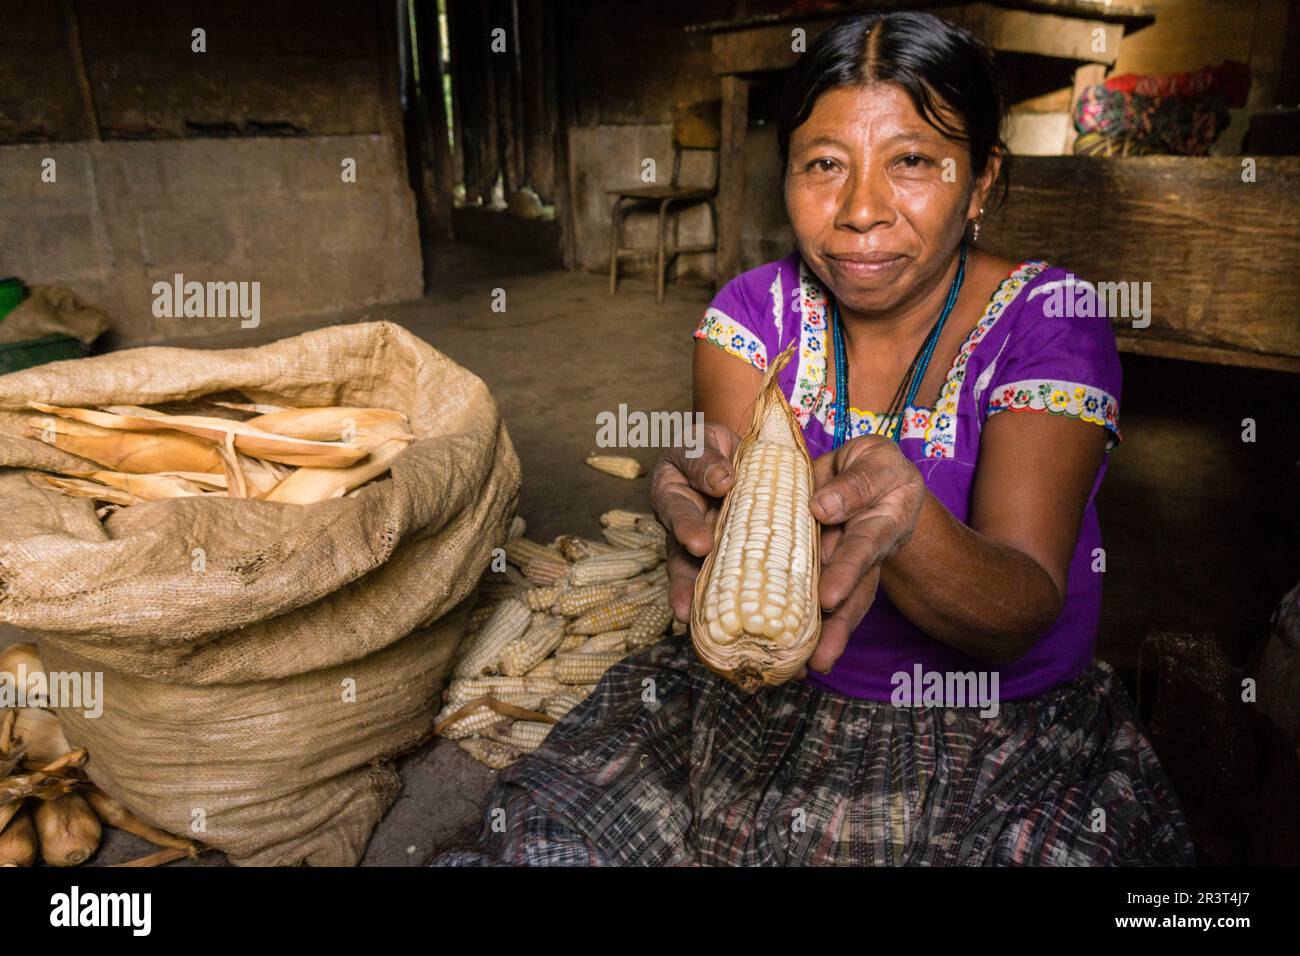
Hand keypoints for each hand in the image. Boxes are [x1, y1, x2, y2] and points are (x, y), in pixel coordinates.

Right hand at [649, 423, 742, 623]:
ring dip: (707, 604)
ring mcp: (707, 549)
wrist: (738, 452)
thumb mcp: (703, 440)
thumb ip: (705, 458)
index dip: (687, 530)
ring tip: (712, 632)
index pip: (676, 513)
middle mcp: (685, 529)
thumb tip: (722, 482)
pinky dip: (746, 601)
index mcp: (672, 496)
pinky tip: (759, 621)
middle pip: (681, 561)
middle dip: (685, 586)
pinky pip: (736, 581)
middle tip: (688, 609)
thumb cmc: (711, 446)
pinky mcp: (733, 560)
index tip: (700, 544)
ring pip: (704, 578)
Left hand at [800, 435, 925, 676]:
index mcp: (882, 525)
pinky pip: (806, 596)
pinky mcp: (818, 570)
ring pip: (833, 606)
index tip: (829, 597)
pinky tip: (779, 648)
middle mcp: (862, 556)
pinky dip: (794, 620)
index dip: (846, 573)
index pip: (863, 550)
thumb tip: (821, 508)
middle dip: (836, 627)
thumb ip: (854, 483)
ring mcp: (841, 567)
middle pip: (852, 595)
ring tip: (801, 668)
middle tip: (818, 658)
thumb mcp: (875, 459)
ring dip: (819, 637)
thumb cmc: (875, 465)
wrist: (866, 471)